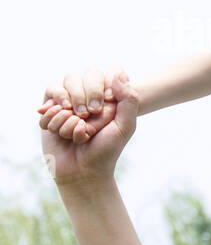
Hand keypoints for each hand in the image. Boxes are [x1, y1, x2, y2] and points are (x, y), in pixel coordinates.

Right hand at [40, 70, 138, 186]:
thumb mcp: (125, 126)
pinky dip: (56, 124)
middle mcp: (87, 96)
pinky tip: (63, 136)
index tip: (102, 109)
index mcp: (108, 96)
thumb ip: (129, 100)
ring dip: (68, 118)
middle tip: (87, 120)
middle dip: (82, 101)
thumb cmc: (106, 149)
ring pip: (61, 93)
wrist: (82, 171)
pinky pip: (47, 106)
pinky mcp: (49, 113)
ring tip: (76, 133)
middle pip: (78, 78)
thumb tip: (117, 74)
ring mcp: (66, 103)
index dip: (100, 89)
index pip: (104, 73)